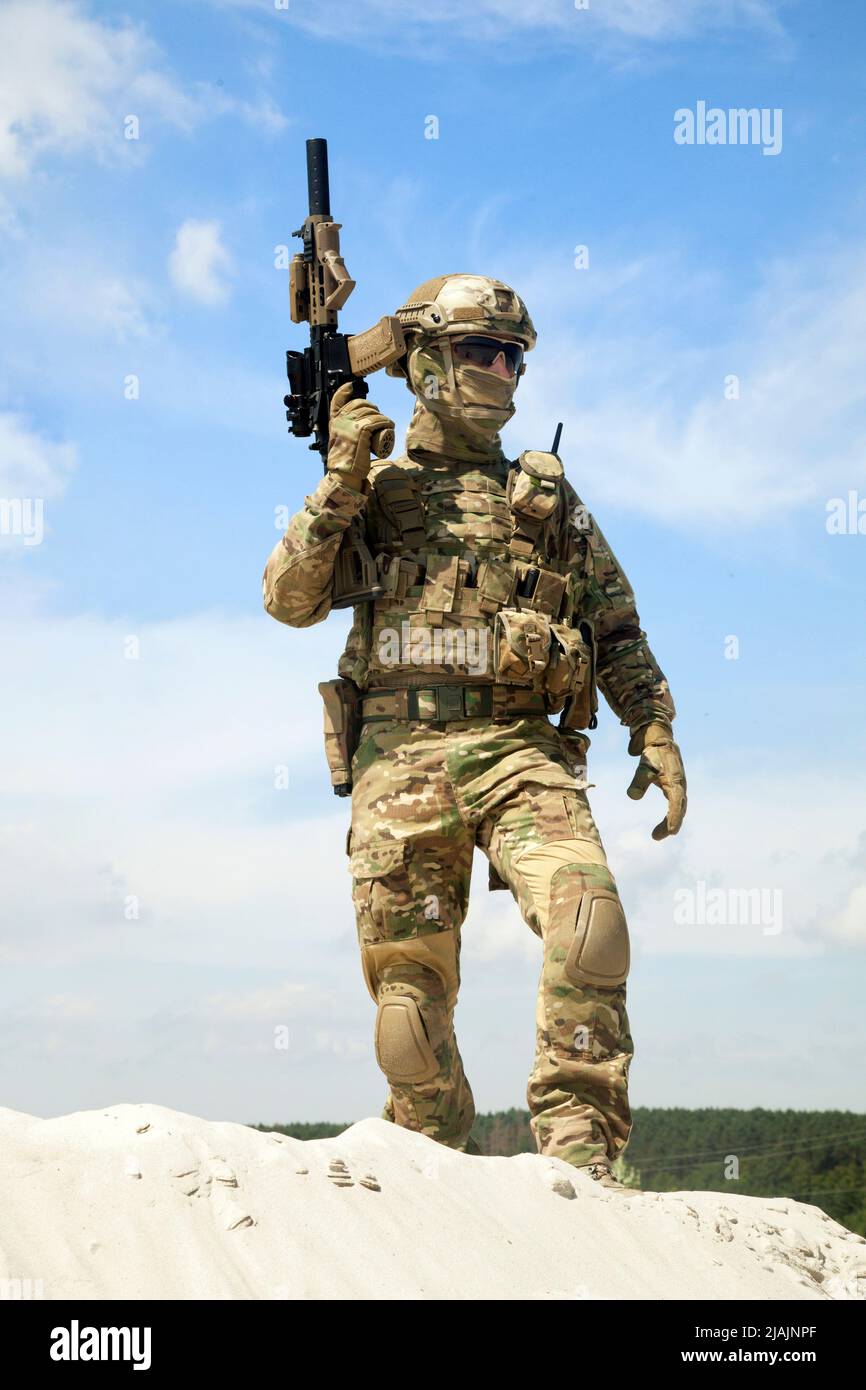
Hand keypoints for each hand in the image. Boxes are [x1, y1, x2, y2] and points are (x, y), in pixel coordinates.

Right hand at [326, 382, 394, 490]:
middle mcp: (340, 420)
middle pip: (360, 404)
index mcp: (334, 422)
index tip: (351, 386)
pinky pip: (377, 421)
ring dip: (382, 416)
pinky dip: (385, 421)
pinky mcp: (361, 431)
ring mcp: (350, 425)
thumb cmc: (344, 461)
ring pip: (371, 412)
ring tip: (387, 424)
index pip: (337, 400)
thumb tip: (352, 428)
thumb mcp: (339, 442)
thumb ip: (341, 434)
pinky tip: (389, 424)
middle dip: (372, 407)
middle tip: (379, 417)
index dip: (344, 390)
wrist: (345, 474)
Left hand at [627, 720, 686, 840]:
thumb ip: (639, 781)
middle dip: (670, 825)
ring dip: (670, 822)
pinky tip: (664, 822)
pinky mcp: (676, 787)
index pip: (676, 805)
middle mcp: (680, 787)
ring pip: (679, 809)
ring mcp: (680, 787)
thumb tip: (632, 797)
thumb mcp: (644, 766)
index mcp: (676, 783)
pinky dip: (671, 814)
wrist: (660, 741)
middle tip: (656, 837)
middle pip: (679, 810)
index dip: (673, 819)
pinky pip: (676, 804)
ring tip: (657, 834)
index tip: (669, 833)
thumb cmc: (653, 754)